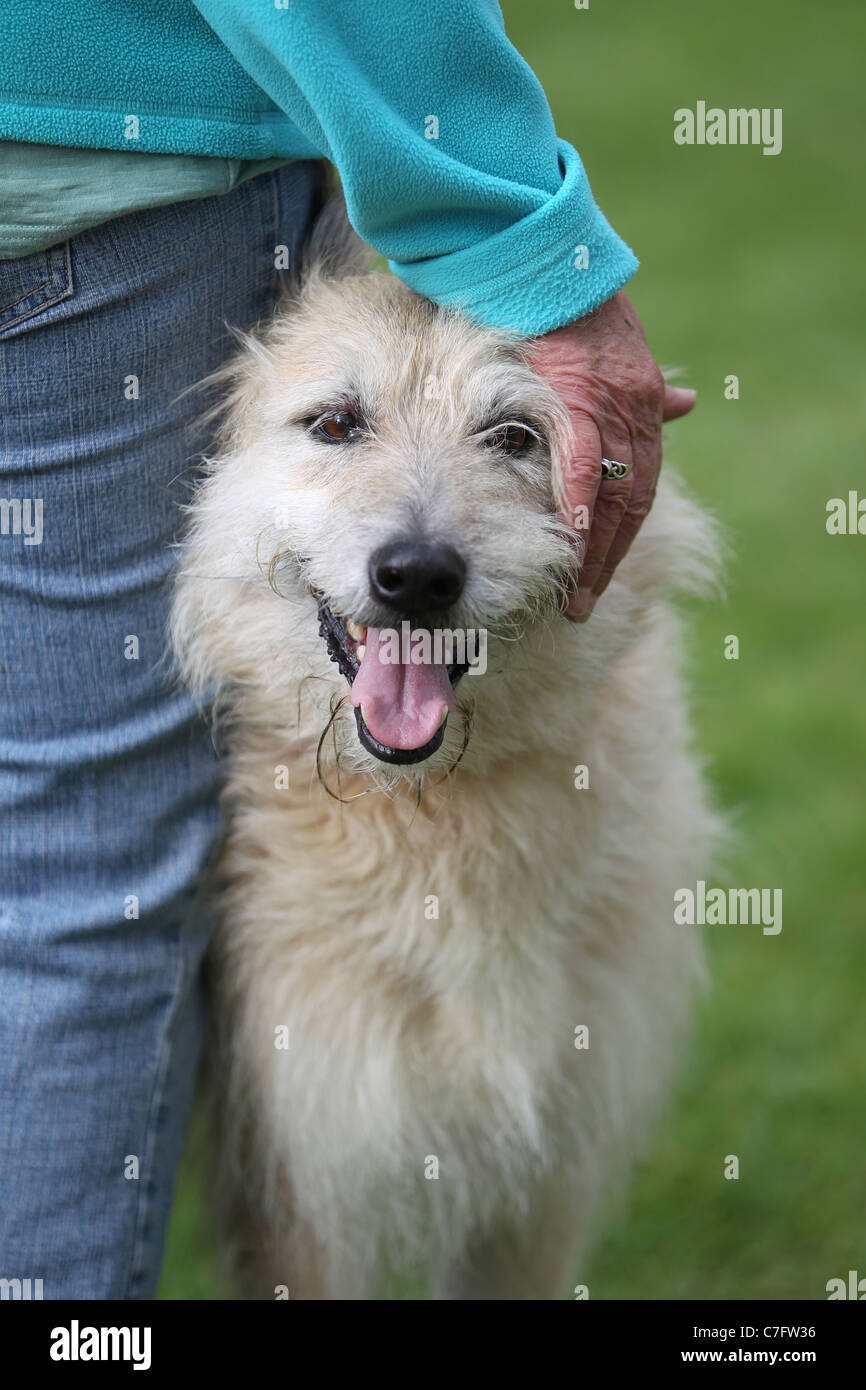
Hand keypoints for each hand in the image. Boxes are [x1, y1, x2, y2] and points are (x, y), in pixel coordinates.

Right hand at [530, 291, 695, 620]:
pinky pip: (581, 470)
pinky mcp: (578, 402)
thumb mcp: (624, 346)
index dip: (624, 531)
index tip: (604, 568)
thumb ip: (649, 387)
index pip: (640, 483)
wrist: (557, 261)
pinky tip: (567, 545)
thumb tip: (688, 404)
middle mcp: (637, 412)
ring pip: (609, 497)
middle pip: (630, 503)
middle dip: (609, 558)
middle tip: (585, 604)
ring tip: (573, 596)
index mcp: (644, 403)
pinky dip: (577, 510)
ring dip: (593, 552)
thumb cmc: (574, 304)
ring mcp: (610, 410)